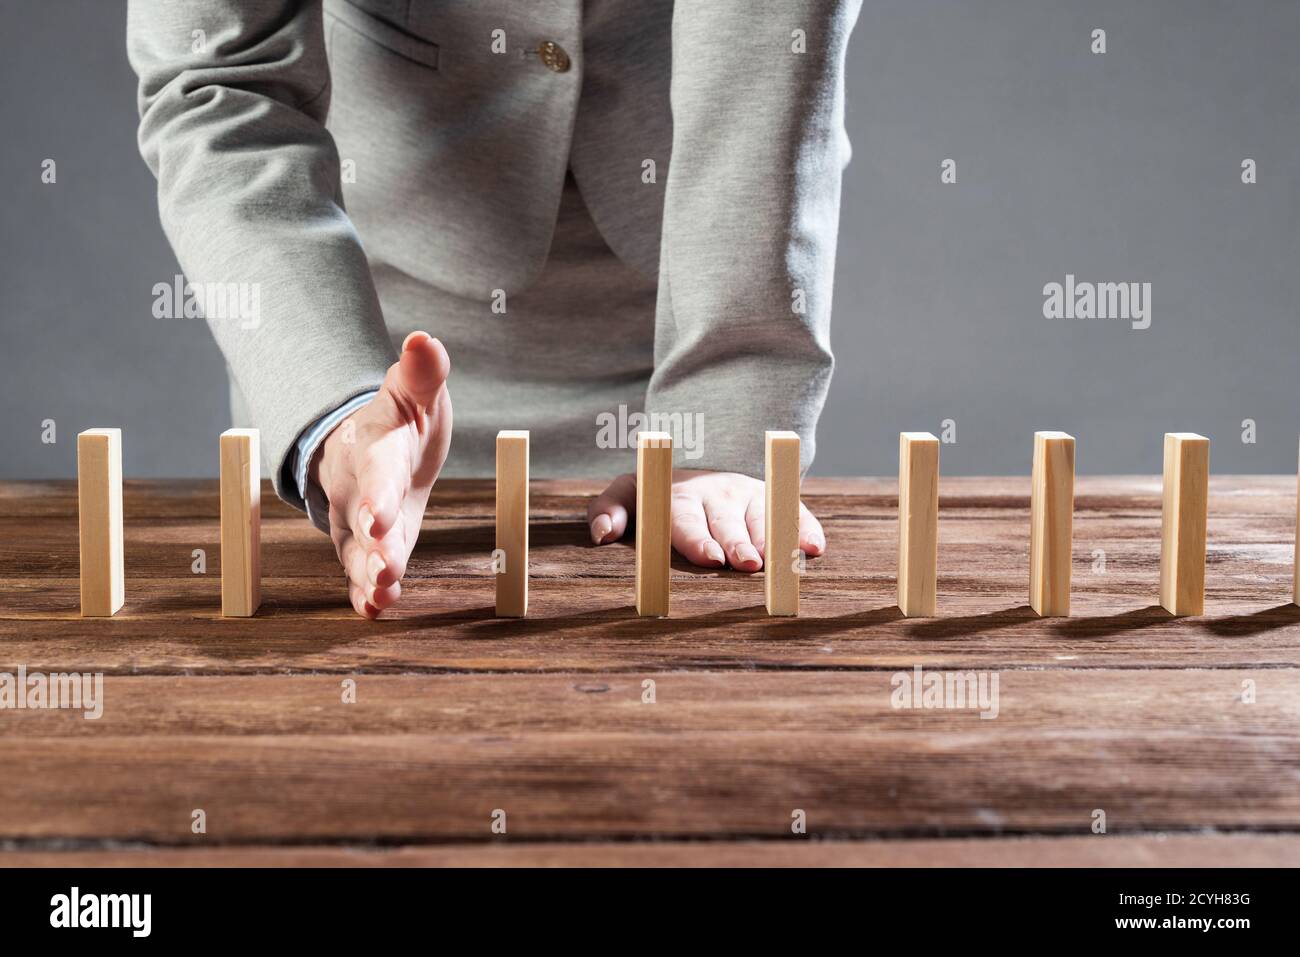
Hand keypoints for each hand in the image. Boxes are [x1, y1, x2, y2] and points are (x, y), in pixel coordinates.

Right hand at [310, 331, 452, 617]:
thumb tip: (424, 338)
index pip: (376, 475)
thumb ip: (423, 371)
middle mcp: (358, 489)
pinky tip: (376, 610)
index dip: (377, 497)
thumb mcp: (415, 390)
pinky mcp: (368, 546)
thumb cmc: (400, 415)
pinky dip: (367, 592)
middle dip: (373, 547)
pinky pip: (361, 571)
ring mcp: (357, 521)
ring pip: (358, 552)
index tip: (379, 519)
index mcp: (375, 450)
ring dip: (370, 576)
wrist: (369, 440)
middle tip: (385, 570)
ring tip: (381, 597)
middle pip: (361, 521)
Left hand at [586, 468, 824, 569]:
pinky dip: (805, 528)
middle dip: (739, 543)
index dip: (698, 541)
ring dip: (775, 540)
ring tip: (785, 561)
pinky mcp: (773, 500)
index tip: (709, 559)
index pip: (688, 522)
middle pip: (729, 525)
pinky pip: (793, 512)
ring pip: (764, 519)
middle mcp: (717, 495)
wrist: (696, 467)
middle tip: (748, 564)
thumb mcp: (627, 495)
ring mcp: (749, 496)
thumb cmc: (655, 496)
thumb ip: (607, 510)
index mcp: (680, 498)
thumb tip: (601, 534)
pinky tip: (815, 548)